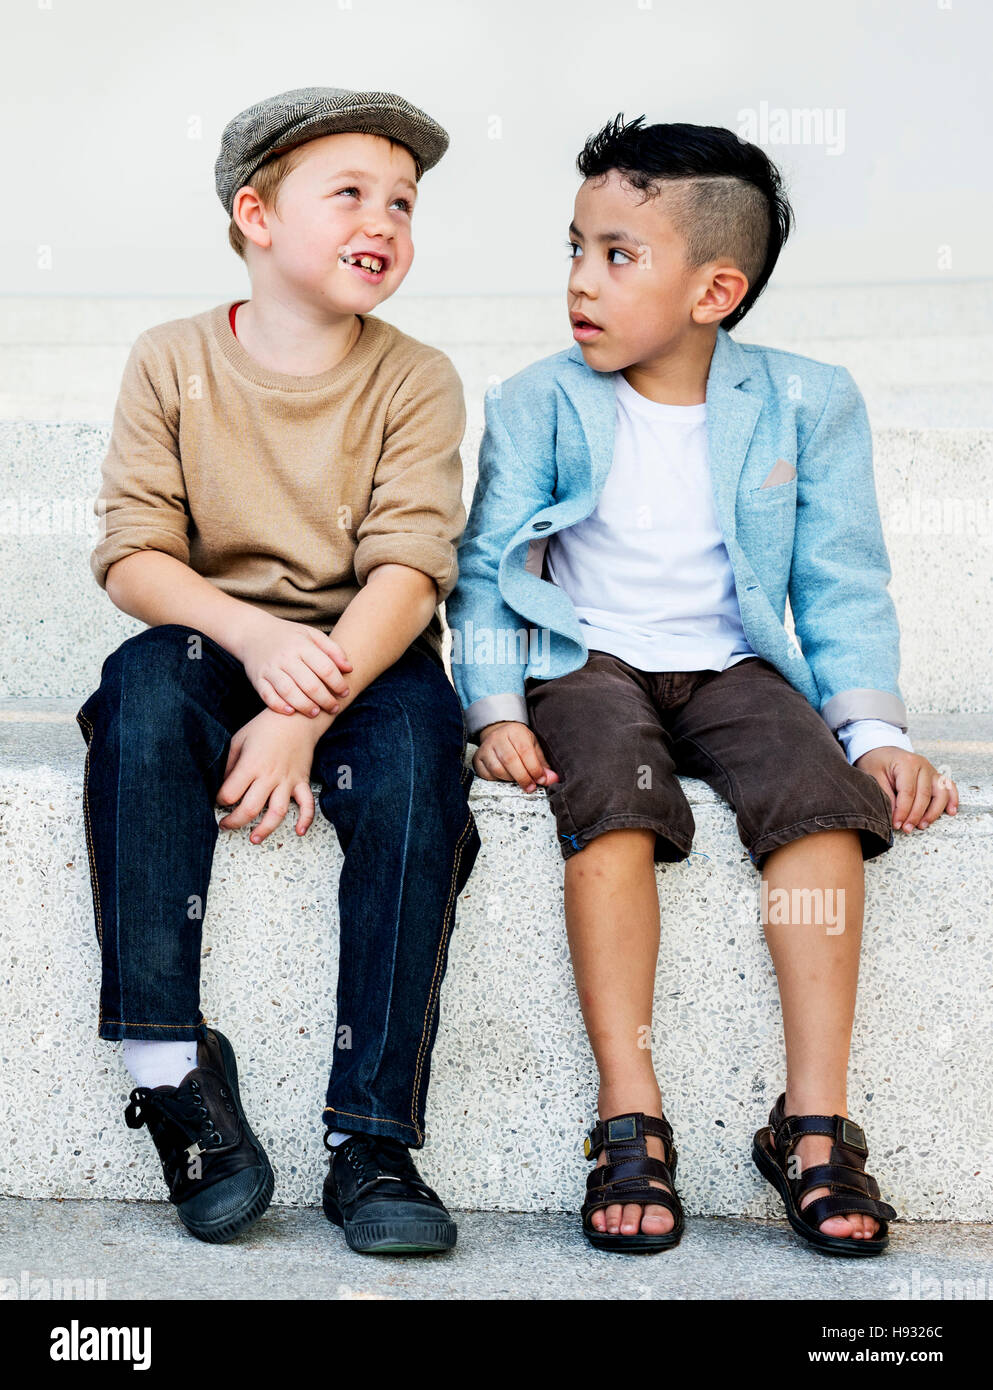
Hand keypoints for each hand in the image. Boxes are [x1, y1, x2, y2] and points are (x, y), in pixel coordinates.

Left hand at [216, 708, 325, 842]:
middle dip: (234, 822)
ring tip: (254, 839)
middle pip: (250, 809)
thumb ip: (229, 764)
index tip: (219, 800)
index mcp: (250, 765)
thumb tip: (223, 785)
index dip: (220, 801)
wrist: (296, 718)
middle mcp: (269, 776)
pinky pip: (307, 804)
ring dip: (265, 829)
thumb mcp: (239, 740)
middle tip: (225, 825)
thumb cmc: (264, 727)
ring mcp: (287, 780)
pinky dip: (306, 820)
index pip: (229, 793)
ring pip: (277, 812)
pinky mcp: (302, 781)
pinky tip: (299, 832)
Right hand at [236, 612, 352, 717]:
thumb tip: (349, 669)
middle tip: (334, 708)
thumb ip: (332, 650)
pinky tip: (291, 712)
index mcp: (301, 645)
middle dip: (325, 700)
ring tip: (316, 713)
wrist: (253, 633)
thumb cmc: (289, 636)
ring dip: (305, 706)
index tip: (345, 692)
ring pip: (289, 692)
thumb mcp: (312, 635)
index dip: (338, 683)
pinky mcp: (258, 679)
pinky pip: (268, 696)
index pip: (325, 668)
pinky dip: (279, 706)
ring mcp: (270, 669)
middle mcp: (285, 657)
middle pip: (310, 684)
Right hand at [473, 720, 559, 792]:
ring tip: (519, 782)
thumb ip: (543, 764)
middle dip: (523, 777)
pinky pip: (487, 775)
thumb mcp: (534, 747)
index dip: (534, 768)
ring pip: (497, 769)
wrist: (498, 734)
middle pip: (510, 761)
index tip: (541, 780)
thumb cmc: (518, 742)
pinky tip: (505, 778)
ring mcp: (485, 748)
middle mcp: (498, 737)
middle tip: (531, 787)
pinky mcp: (477, 758)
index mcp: (515, 731)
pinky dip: (497, 780)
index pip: (525, 751)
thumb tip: (552, 779)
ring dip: (511, 780)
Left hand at [854, 747, 958, 832]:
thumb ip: (885, 795)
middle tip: (907, 829)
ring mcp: (931, 770)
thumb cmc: (877, 762)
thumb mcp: (873, 776)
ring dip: (933, 812)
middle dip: (916, 816)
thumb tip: (895, 816)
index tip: (896, 824)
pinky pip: (949, 787)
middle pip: (924, 795)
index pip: (908, 792)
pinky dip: (952, 799)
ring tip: (923, 825)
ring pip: (940, 793)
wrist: (882, 750)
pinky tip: (951, 811)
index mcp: (907, 763)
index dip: (903, 811)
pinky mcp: (935, 775)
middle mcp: (923, 765)